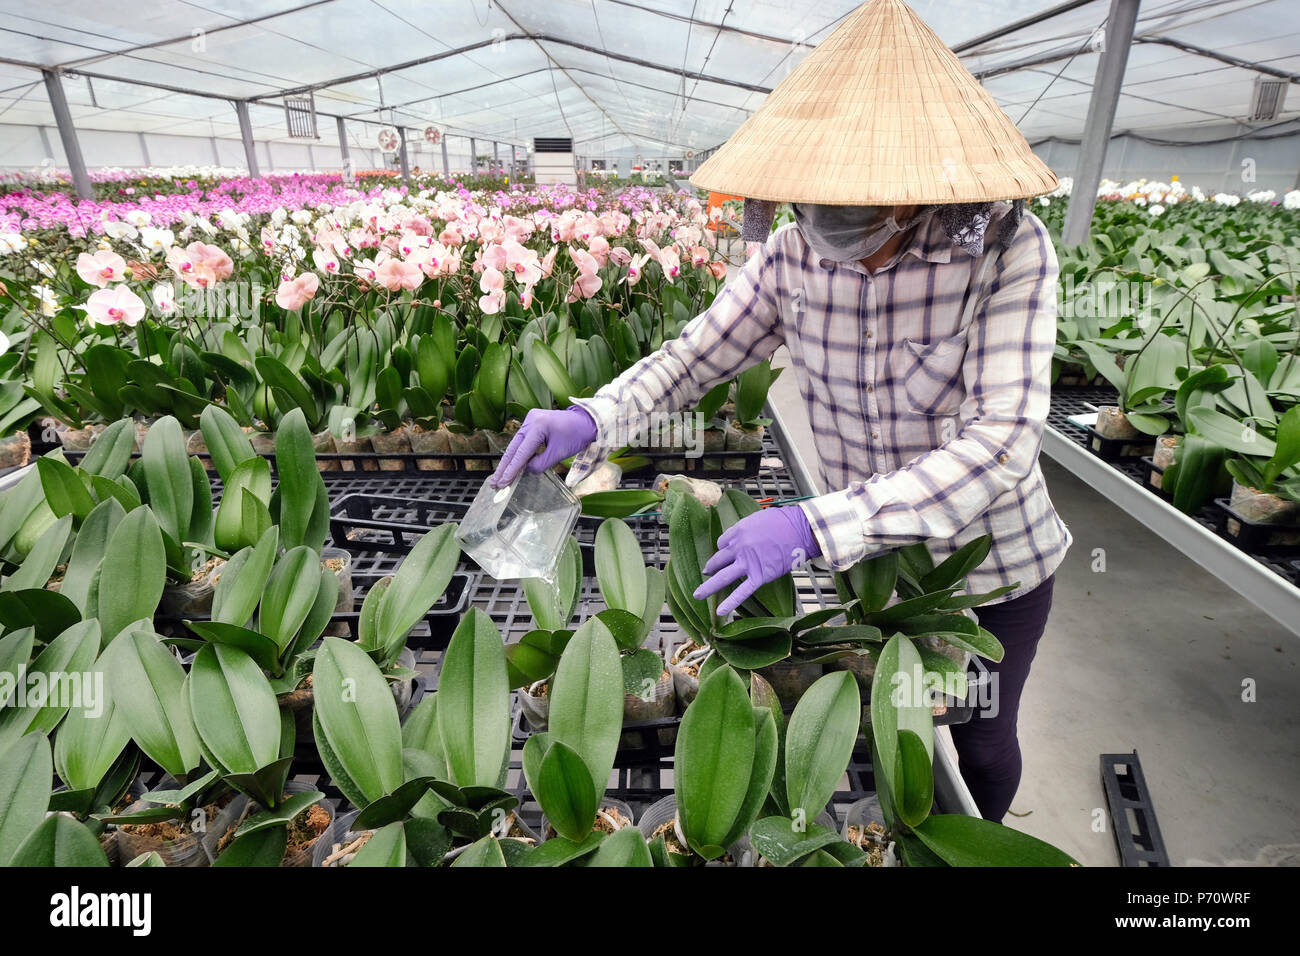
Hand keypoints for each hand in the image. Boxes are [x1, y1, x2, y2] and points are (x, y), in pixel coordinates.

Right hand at [490, 406, 597, 487]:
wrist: (586, 420)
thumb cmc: (576, 435)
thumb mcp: (559, 453)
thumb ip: (540, 464)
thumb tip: (527, 471)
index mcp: (538, 426)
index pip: (521, 453)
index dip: (511, 470)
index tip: (503, 483)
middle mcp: (530, 420)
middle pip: (513, 448)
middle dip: (504, 468)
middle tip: (494, 484)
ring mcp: (530, 419)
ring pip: (516, 445)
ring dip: (509, 462)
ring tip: (499, 479)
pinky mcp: (532, 422)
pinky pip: (522, 441)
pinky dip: (517, 454)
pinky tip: (510, 467)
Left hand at [693, 506, 820, 615]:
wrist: (800, 529)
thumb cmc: (783, 521)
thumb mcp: (758, 518)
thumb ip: (746, 529)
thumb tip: (744, 536)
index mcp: (738, 531)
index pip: (722, 543)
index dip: (724, 549)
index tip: (727, 552)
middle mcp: (738, 547)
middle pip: (718, 559)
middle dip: (711, 567)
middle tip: (706, 572)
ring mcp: (748, 562)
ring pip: (723, 577)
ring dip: (709, 587)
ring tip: (697, 595)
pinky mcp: (759, 575)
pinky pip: (742, 591)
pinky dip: (731, 602)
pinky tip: (720, 611)